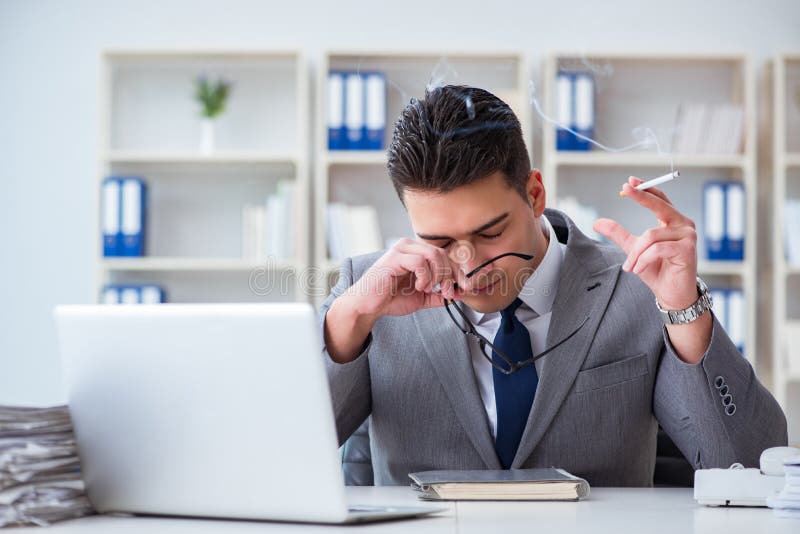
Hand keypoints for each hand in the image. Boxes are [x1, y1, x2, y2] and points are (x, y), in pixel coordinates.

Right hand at [325, 239, 464, 362]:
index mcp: (416, 252)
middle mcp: (409, 246)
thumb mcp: (422, 298)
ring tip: (428, 289)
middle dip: (449, 275)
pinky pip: (419, 261)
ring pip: (433, 254)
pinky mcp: (394, 257)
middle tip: (446, 292)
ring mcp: (401, 250)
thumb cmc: (390, 298)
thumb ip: (439, 294)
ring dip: (437, 276)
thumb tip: (461, 293)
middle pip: (442, 253)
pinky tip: (418, 287)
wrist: (367, 306)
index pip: (444, 255)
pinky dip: (424, 276)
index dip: (457, 271)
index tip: (464, 287)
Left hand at [593, 176, 698, 310]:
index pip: (659, 199)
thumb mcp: (633, 249)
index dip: (646, 188)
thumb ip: (619, 234)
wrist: (671, 294)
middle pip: (660, 205)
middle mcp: (683, 224)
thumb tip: (597, 222)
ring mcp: (688, 236)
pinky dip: (644, 259)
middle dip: (641, 196)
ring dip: (636, 253)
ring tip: (630, 266)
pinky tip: (639, 269)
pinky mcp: (688, 249)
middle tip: (624, 189)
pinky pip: (657, 249)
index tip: (629, 181)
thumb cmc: (656, 270)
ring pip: (651, 236)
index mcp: (672, 221)